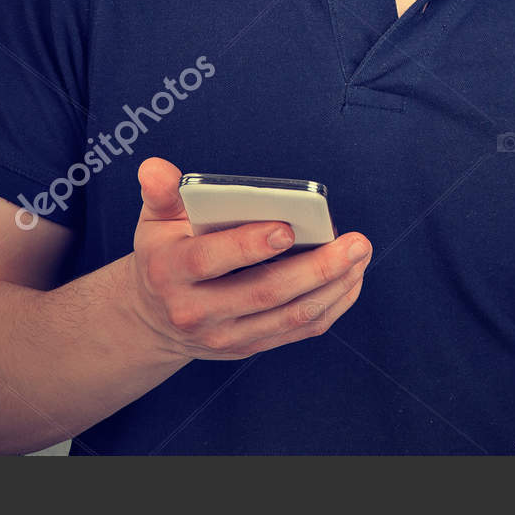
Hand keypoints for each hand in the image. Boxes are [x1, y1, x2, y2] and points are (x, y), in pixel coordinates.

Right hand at [127, 157, 370, 360]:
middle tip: (354, 242)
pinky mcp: (249, 346)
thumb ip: (160, 192)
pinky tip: (351, 279)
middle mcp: (196, 311)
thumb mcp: (153, 221)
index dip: (248, 245)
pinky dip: (331, 306)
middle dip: (315, 267)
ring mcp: (225, 335)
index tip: (287, 227)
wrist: (155, 317)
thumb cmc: (164, 254)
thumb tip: (154, 168)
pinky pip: (298, 330)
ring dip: (333, 287)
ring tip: (360, 255)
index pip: (208, 260)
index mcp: (170, 272)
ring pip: (289, 316)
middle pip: (263, 292)